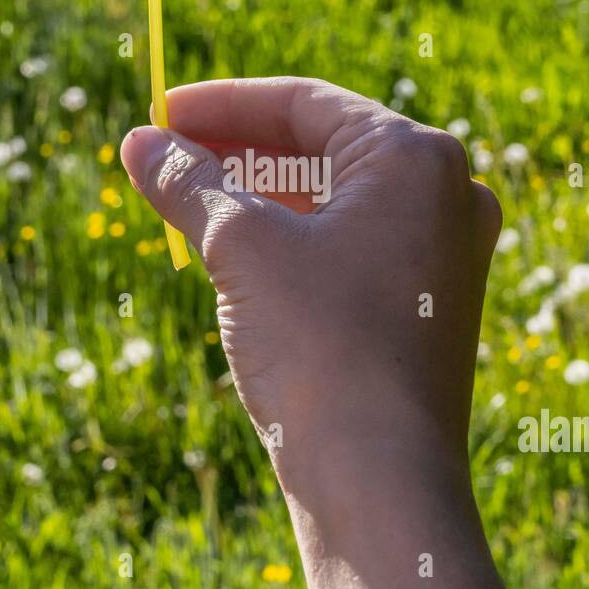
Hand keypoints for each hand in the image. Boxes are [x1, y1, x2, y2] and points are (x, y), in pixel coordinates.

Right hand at [121, 77, 500, 507]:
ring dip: (261, 198)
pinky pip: (352, 249)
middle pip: (324, 148)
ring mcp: (446, 255)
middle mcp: (448, 197)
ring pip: (337, 202)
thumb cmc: (322, 351)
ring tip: (189, 203)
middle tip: (167, 155)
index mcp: (418, 159)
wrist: (381, 484)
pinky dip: (294, 241)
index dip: (224, 104)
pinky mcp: (430, 307)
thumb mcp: (242, 251)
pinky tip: (238, 256)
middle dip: (239, 150)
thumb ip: (189, 184)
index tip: (161, 112)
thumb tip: (139, 143)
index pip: (307, 104)